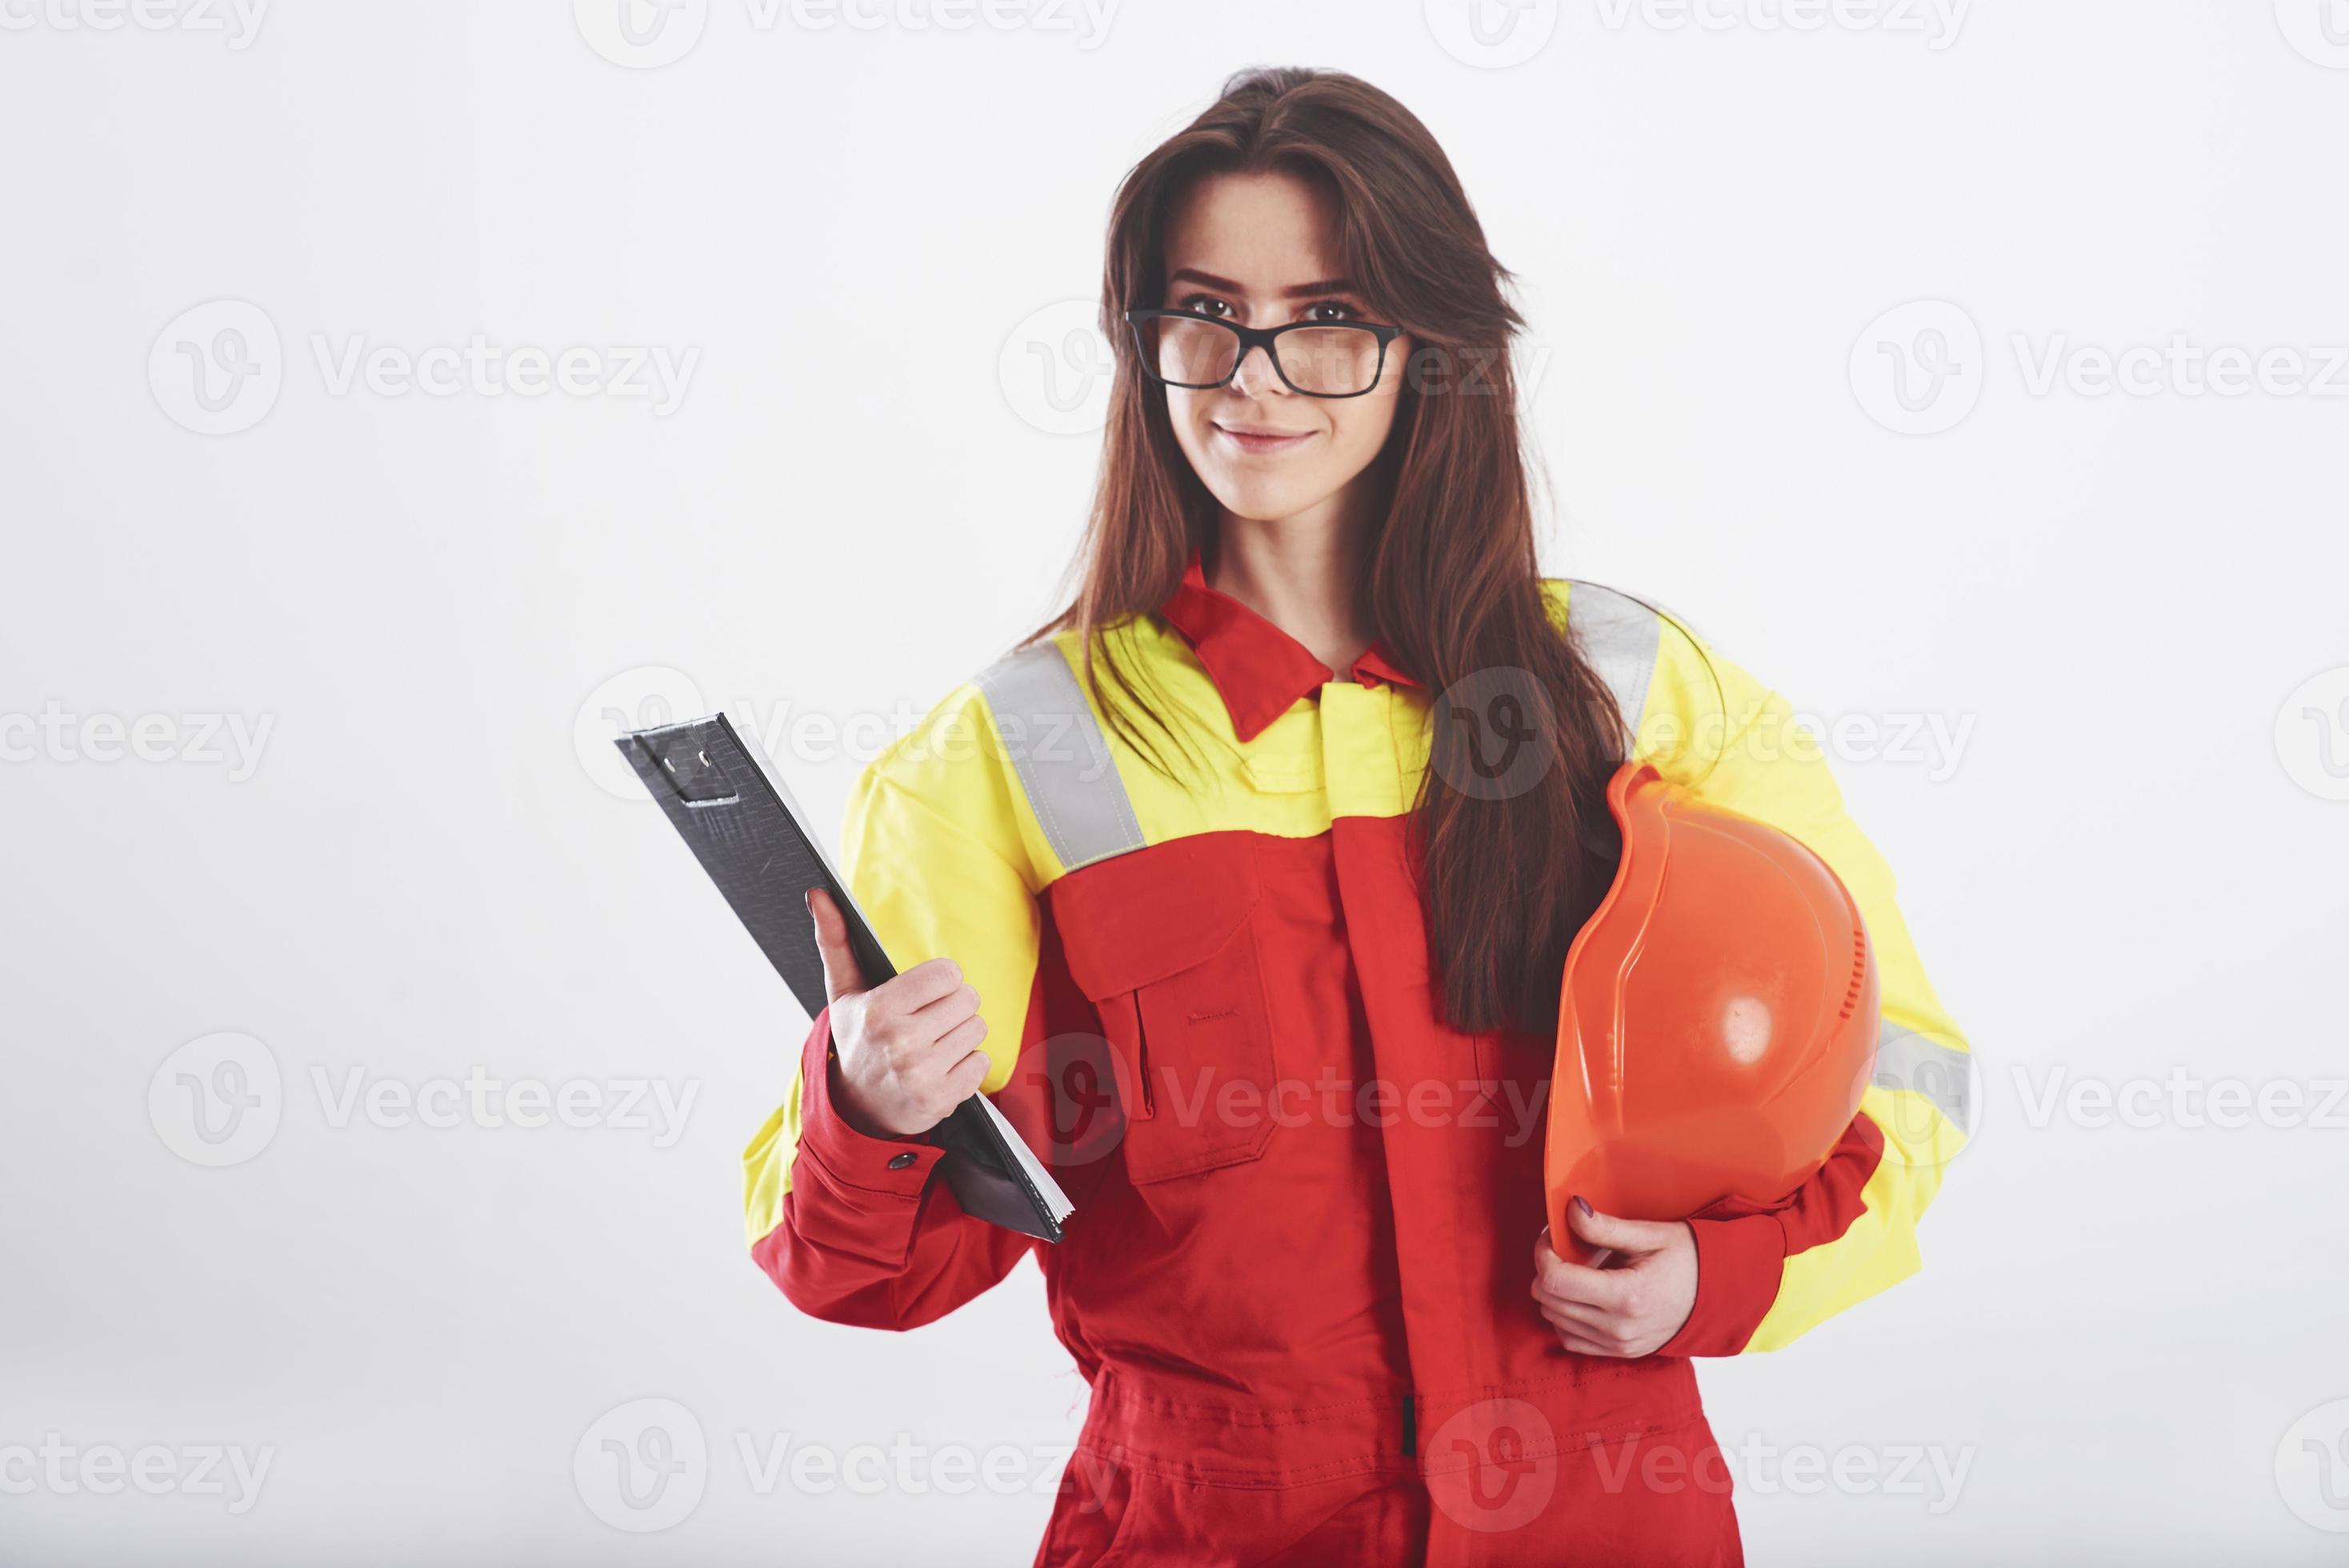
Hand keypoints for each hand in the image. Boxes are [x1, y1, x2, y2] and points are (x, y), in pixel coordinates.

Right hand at [808, 886, 990, 1137]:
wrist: (857, 1106)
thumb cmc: (857, 1039)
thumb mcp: (843, 991)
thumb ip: (835, 940)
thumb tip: (820, 893)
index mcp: (880, 1010)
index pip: (948, 973)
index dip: (940, 981)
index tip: (923, 993)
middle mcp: (902, 1042)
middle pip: (968, 999)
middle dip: (952, 1006)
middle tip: (928, 1020)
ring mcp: (923, 1074)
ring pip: (978, 1030)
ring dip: (960, 1035)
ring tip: (932, 1044)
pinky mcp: (942, 1100)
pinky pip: (982, 1064)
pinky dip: (967, 1065)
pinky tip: (941, 1068)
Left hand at [1530, 1199, 1697, 1358]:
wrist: (1720, 1295)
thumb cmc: (1688, 1258)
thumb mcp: (1648, 1235)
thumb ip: (1604, 1227)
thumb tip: (1570, 1209)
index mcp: (1626, 1296)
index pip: (1555, 1280)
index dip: (1543, 1252)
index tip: (1552, 1233)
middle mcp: (1618, 1328)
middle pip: (1549, 1301)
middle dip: (1546, 1268)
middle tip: (1563, 1245)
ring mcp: (1618, 1345)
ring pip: (1555, 1320)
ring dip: (1555, 1291)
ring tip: (1576, 1267)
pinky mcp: (1619, 1352)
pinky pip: (1571, 1339)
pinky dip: (1565, 1316)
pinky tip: (1581, 1293)